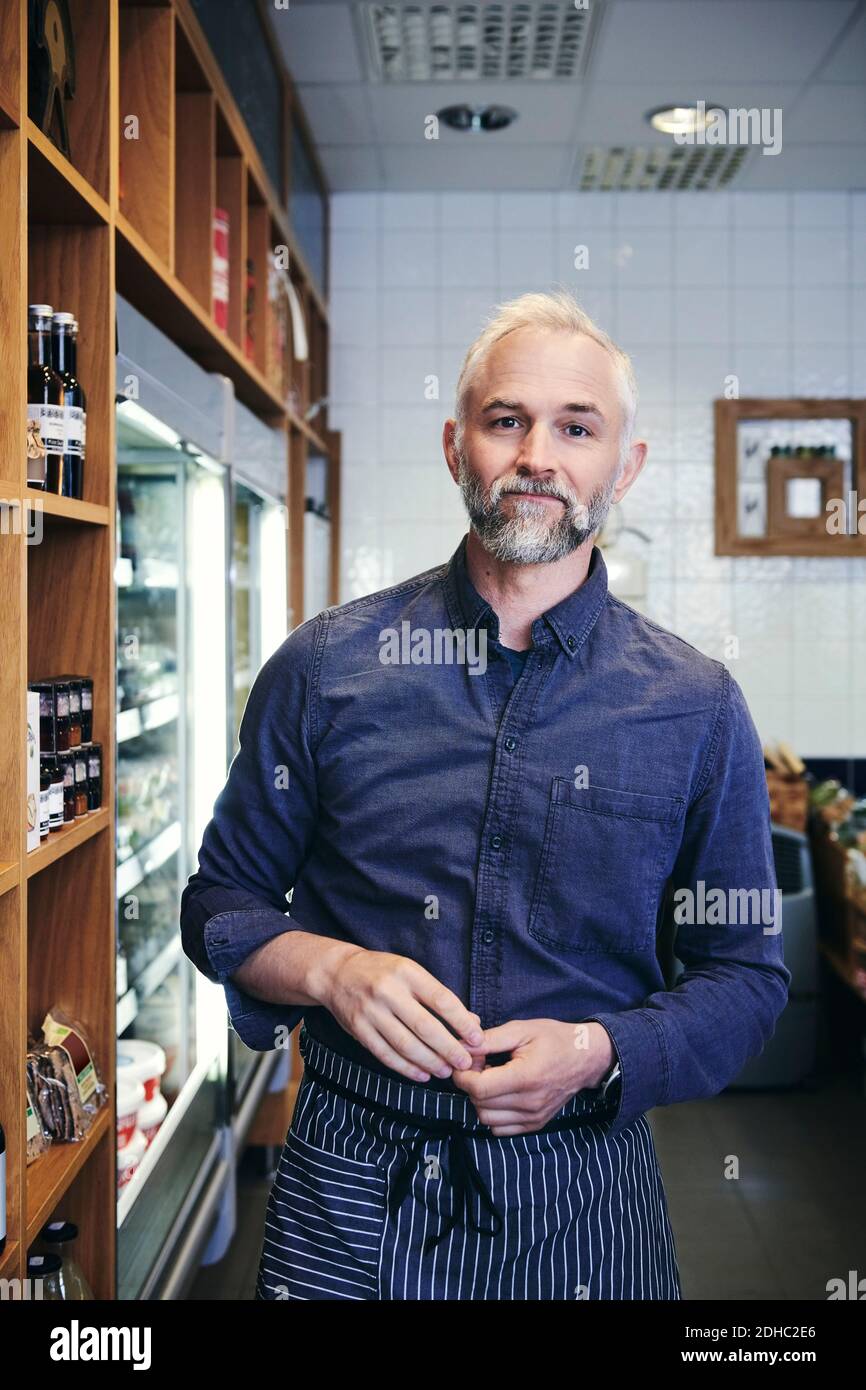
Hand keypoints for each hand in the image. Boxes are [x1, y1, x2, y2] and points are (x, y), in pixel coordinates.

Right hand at [311, 943, 484, 1083]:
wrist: (337, 973)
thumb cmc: (382, 972)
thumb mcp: (411, 972)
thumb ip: (439, 995)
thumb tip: (472, 1022)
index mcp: (407, 972)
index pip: (441, 999)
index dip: (462, 1022)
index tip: (477, 1039)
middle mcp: (388, 991)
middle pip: (425, 1026)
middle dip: (449, 1048)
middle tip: (465, 1063)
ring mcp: (371, 1012)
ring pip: (406, 1044)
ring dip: (429, 1062)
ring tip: (446, 1071)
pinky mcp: (359, 1029)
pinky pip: (385, 1054)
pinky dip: (405, 1068)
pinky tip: (421, 1074)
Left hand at [451, 1018, 614, 1135]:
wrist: (586, 1058)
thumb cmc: (554, 1039)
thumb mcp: (521, 1030)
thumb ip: (488, 1040)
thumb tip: (461, 1047)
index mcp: (526, 1077)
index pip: (479, 1088)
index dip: (464, 1075)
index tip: (466, 1061)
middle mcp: (530, 1103)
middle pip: (479, 1104)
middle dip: (471, 1084)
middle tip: (479, 1065)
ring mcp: (534, 1117)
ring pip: (487, 1119)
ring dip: (480, 1100)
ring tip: (490, 1078)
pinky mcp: (535, 1124)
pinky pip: (500, 1129)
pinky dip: (493, 1113)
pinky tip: (500, 1093)